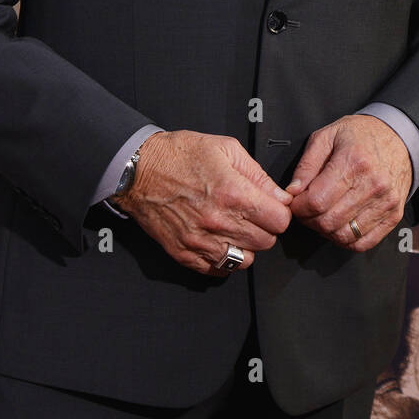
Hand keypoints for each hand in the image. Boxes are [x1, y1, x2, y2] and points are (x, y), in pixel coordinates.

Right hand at [121, 130, 291, 276]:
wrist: (138, 169)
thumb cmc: (179, 154)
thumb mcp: (225, 148)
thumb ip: (258, 174)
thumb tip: (280, 196)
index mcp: (233, 193)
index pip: (280, 221)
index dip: (279, 212)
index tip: (272, 206)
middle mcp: (219, 221)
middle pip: (266, 242)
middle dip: (264, 228)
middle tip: (253, 215)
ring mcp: (200, 241)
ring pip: (245, 261)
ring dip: (246, 246)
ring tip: (235, 228)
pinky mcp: (185, 254)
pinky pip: (219, 271)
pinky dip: (224, 259)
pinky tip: (219, 241)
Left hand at [285, 114, 412, 251]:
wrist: (399, 137)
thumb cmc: (360, 135)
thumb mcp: (327, 136)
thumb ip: (306, 165)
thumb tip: (292, 192)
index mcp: (354, 162)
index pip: (317, 201)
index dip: (299, 207)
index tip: (296, 202)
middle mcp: (373, 184)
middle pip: (329, 221)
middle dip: (309, 220)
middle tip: (306, 211)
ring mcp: (386, 202)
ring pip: (344, 236)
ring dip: (326, 232)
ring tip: (322, 217)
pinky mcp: (394, 215)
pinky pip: (364, 243)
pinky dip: (346, 240)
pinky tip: (340, 225)